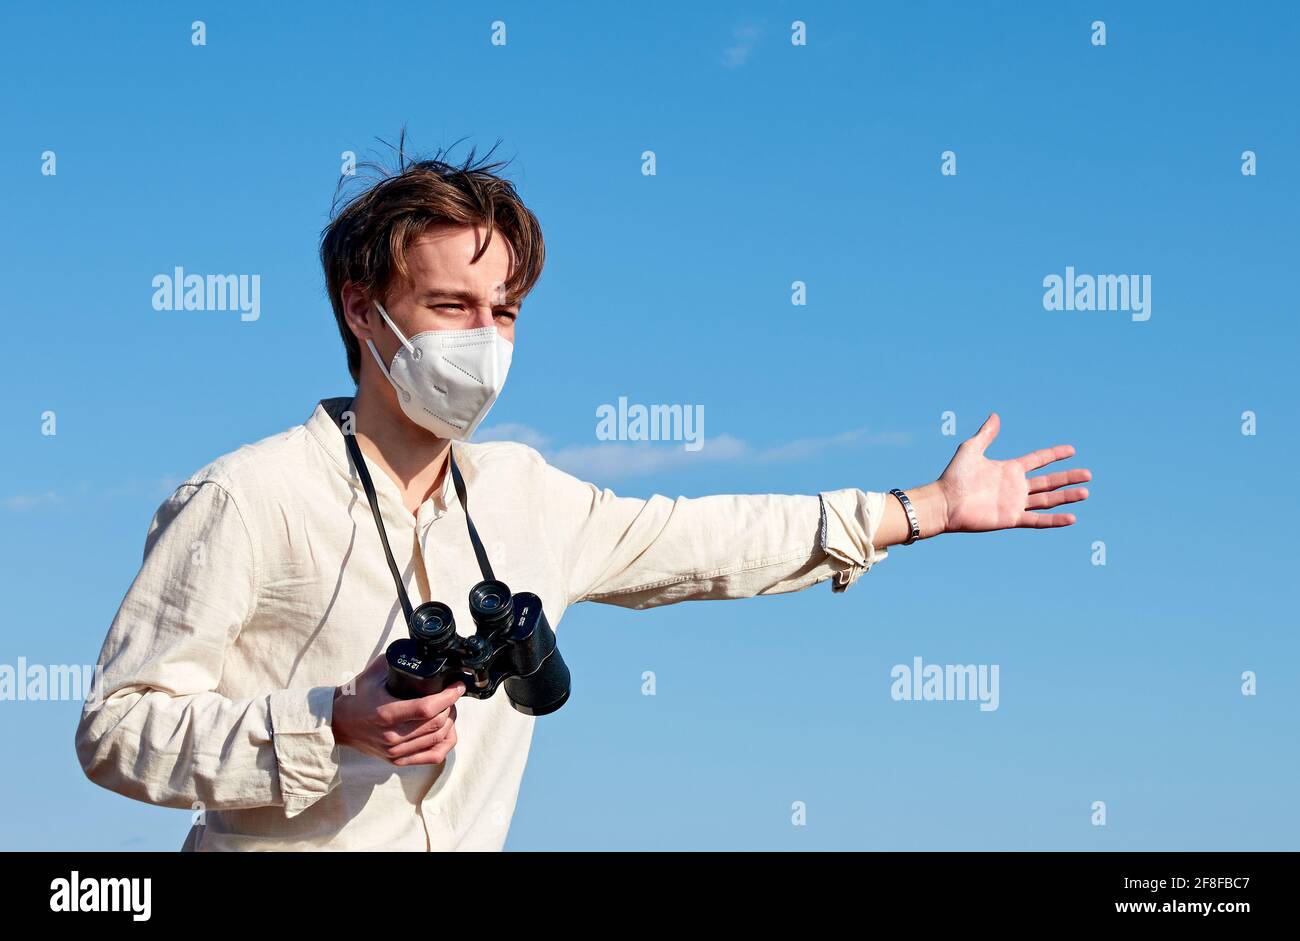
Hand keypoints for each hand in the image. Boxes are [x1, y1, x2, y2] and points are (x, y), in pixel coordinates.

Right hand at [331, 654, 464, 766]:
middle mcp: (392, 736)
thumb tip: (422, 651)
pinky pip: (433, 756)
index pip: (427, 708)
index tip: (457, 686)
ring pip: (438, 738)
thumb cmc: (356, 696)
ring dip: (450, 722)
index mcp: (386, 713)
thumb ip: (398, 661)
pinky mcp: (397, 761)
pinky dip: (445, 742)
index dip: (448, 696)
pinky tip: (446, 730)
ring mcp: (395, 752)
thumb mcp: (374, 673)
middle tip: (452, 695)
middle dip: (451, 706)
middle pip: (436, 723)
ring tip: (449, 709)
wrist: (337, 723)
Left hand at [936, 413, 1090, 532]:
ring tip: (1085, 492)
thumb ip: (986, 434)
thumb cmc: (954, 476)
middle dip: (1068, 477)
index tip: (1072, 450)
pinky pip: (1037, 519)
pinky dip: (1054, 520)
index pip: (1038, 460)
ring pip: (1047, 499)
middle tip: (1088, 474)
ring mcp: (1014, 503)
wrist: (945, 501)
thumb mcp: (971, 449)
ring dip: (1066, 496)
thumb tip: (995, 415)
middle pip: (1049, 481)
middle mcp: (1015, 486)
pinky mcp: (1011, 518)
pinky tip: (1072, 517)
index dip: (1054, 454)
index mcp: (1009, 469)